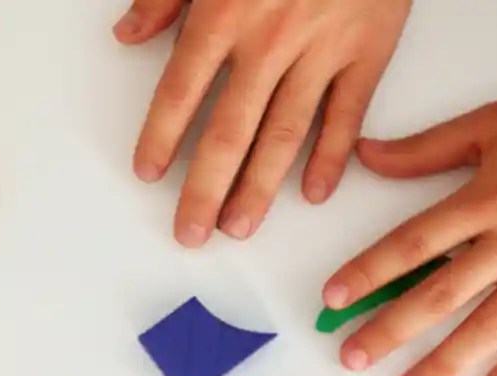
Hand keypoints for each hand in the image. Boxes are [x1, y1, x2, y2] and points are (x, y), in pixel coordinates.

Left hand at [116, 0, 410, 244]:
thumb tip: (127, 34)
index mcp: (224, 14)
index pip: (181, 92)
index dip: (161, 138)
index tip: (148, 174)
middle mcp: (269, 41)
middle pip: (229, 132)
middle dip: (205, 189)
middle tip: (190, 233)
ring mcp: (322, 50)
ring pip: (284, 134)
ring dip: (260, 189)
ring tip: (239, 227)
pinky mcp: (369, 51)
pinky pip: (347, 114)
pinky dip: (332, 156)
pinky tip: (314, 192)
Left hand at [324, 91, 496, 375]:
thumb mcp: (495, 124)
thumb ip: (426, 149)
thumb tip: (364, 155)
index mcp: (485, 199)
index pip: (412, 243)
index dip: (368, 272)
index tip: (333, 298)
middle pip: (440, 294)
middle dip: (391, 329)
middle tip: (353, 357)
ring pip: (489, 326)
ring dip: (445, 362)